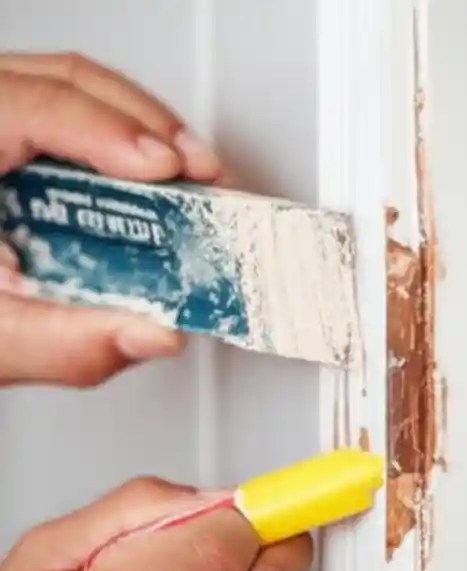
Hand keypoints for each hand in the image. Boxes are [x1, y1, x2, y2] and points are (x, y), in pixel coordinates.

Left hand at [0, 52, 230, 386]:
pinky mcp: (5, 146)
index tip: (166, 167)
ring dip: (141, 135)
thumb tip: (152, 332)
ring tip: (189, 182)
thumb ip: (62, 342)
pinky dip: (116, 151)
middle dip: (149, 128)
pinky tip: (147, 189)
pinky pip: (63, 121)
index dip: (108, 132)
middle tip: (202, 178)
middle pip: (65, 86)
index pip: (31, 106)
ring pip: (70, 95)